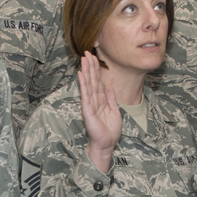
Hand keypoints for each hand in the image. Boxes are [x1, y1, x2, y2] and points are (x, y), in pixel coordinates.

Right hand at [76, 51, 122, 171]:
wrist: (107, 143)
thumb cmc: (110, 130)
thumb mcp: (115, 110)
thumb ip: (111, 98)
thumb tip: (109, 85)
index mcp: (101, 100)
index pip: (98, 81)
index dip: (96, 69)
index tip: (94, 57)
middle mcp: (94, 100)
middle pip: (92, 79)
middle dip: (90, 66)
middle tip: (87, 52)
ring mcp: (90, 104)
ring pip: (88, 84)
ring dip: (86, 71)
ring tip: (83, 59)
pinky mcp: (87, 110)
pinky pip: (85, 95)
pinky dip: (83, 84)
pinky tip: (81, 75)